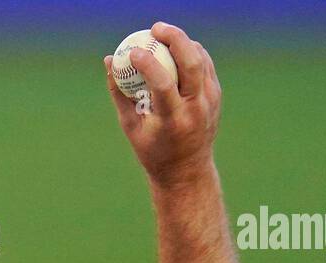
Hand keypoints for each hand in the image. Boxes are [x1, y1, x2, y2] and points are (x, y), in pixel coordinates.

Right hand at [104, 22, 221, 187]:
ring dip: (182, 42)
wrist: (186, 170)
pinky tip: (175, 47)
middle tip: (155, 28)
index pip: (163, 83)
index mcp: (173, 120)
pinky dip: (190, 52)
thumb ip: (119, 93)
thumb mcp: (131, 126)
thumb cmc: (152, 150)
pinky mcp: (216, 96)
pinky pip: (205, 65)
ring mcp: (210, 101)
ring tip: (162, 34)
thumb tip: (109, 61)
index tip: (132, 51)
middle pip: (191, 63)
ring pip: (201, 59)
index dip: (148, 63)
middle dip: (175, 38)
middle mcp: (196, 108)